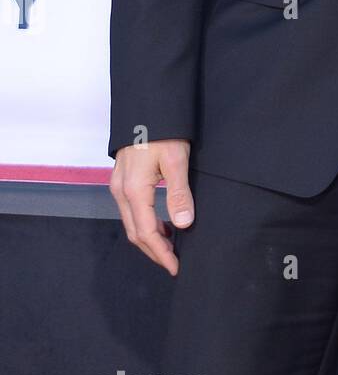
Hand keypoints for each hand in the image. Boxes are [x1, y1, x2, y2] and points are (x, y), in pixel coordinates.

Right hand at [108, 139, 193, 275]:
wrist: (146, 108)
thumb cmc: (162, 131)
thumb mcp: (177, 160)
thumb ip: (179, 193)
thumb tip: (183, 224)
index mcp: (133, 190)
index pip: (146, 233)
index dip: (161, 252)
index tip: (176, 266)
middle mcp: (120, 192)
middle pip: (135, 233)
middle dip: (154, 251)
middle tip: (174, 263)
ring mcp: (118, 186)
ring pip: (131, 223)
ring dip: (149, 239)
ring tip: (171, 246)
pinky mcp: (122, 180)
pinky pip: (131, 211)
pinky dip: (145, 224)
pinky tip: (162, 224)